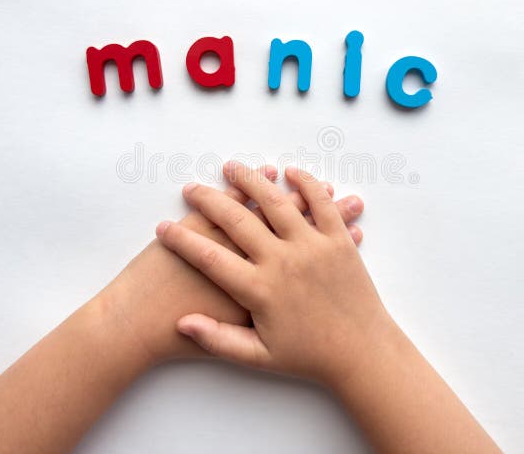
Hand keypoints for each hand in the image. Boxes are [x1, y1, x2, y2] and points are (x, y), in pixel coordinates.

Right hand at [155, 161, 393, 386]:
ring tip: (234, 167)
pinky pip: (319, 204)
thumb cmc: (308, 357)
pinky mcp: (338, 242)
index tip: (162, 227)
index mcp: (259, 289)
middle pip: (236, 218)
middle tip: (192, 188)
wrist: (361, 354)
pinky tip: (288, 174)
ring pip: (277, 202)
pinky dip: (305, 184)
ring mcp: (312, 247)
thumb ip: (218, 339)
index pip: (208, 255)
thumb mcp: (259, 356)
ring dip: (252, 180)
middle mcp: (283, 262)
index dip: (180, 240)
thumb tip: (183, 323)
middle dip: (208, 199)